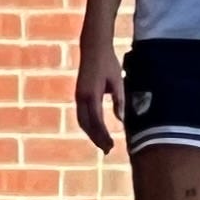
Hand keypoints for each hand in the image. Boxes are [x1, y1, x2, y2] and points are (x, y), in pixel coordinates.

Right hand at [73, 39, 123, 154]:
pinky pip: (81, 115)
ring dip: (91, 134)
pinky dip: (88, 125)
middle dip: (96, 139)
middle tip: (107, 150)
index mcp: (92, 95)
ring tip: (102, 144)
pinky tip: (96, 130)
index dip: (103, 136)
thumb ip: (119, 101)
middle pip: (87, 124)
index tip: (111, 146)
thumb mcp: (118, 81)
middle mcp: (81, 98)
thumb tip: (121, 120)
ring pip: (82, 121)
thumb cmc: (108, 63)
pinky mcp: (79, 94)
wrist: (93, 48)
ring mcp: (78, 96)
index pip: (97, 121)